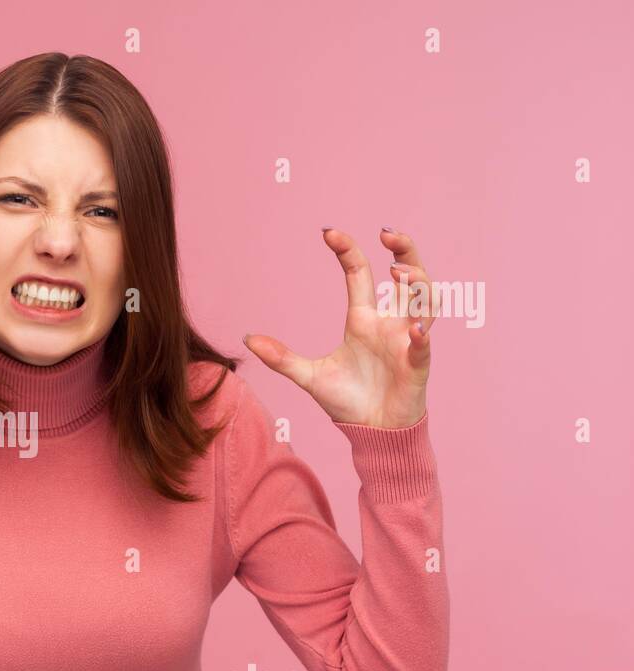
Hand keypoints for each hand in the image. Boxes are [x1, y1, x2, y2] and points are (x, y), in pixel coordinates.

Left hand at [243, 227, 435, 428]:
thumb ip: (281, 358)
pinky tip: (415, 329)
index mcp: (363, 320)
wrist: (372, 433)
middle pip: (407, 276)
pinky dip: (422, 336)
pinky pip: (424, 346)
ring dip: (418, 284)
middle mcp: (389, 323)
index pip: (359, 274)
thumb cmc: (348, 401)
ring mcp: (407, 341)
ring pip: (426, 301)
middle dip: (404, 249)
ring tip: (400, 273)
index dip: (348, 250)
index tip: (328, 232)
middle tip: (388, 233)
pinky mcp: (417, 365)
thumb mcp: (309, 376)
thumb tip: (248, 339)